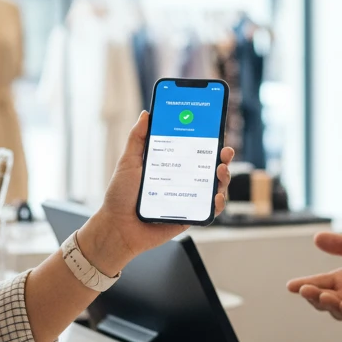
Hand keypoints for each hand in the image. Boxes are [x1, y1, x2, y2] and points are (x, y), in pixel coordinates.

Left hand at [77, 111, 234, 273]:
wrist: (117, 227)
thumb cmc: (120, 196)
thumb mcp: (127, 162)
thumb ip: (137, 138)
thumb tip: (146, 114)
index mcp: (170, 165)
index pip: (193, 149)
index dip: (207, 140)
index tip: (214, 129)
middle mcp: (182, 180)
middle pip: (209, 166)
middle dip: (222, 157)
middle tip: (224, 152)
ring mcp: (188, 198)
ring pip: (214, 186)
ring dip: (224, 177)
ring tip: (220, 171)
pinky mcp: (190, 216)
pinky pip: (210, 209)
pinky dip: (218, 203)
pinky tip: (216, 196)